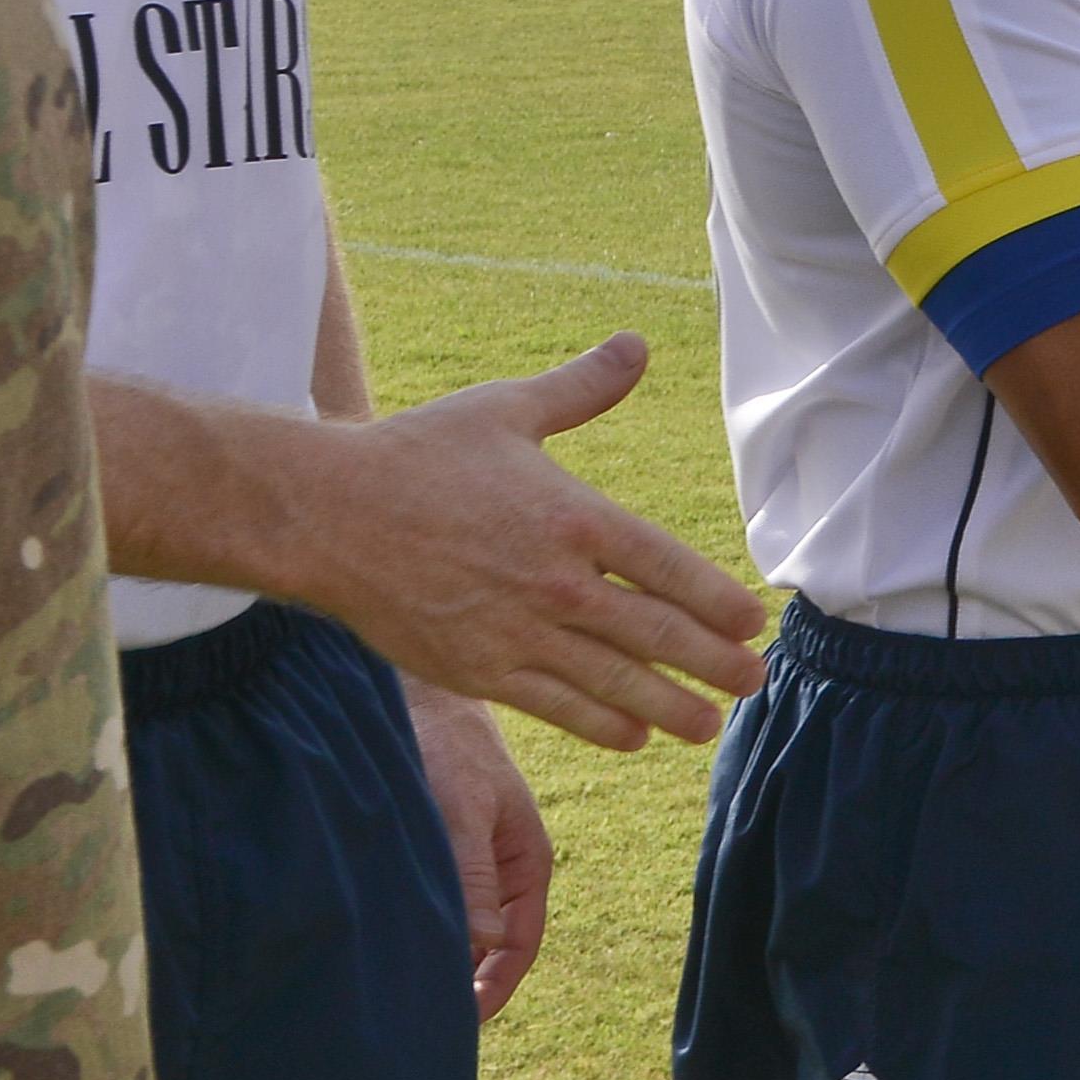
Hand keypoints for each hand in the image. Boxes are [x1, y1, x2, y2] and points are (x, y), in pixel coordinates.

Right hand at [295, 343, 763, 747]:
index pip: (670, 567)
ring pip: (613, 682)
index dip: (718, 602)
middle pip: (656, 633)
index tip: (752, 624)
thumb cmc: (415, 455)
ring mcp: (516, 633)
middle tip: (754, 682)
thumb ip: (580, 388)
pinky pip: (555, 707)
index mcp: (574, 517)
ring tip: (709, 725)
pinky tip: (634, 735)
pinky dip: (601, 725)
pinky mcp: (477, 670)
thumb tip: (636, 344)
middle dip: (713, 663)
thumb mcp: (506, 409)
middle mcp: (556, 583)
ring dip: (670, 706)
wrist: (324, 516)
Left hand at [409, 685, 553, 1020]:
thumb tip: (486, 945)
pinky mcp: (439, 849)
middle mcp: (503, 867)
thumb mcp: (462, 810)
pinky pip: (436, 901)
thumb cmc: (447, 745)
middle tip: (423, 1022)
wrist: (420, 693)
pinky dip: (422, 927)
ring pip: (461, 925)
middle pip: (492, 944)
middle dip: (465, 984)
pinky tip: (388, 944)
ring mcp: (471, 859)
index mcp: (527, 862)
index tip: (460, 1024)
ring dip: (440, 956)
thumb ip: (472, 874)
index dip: (494, 988)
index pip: (521, 944)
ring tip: (402, 991)